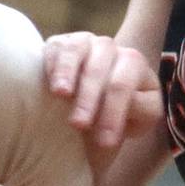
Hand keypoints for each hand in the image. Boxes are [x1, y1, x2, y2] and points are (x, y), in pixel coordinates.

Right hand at [44, 32, 161, 149]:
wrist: (94, 107)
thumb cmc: (116, 116)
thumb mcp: (134, 119)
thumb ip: (133, 115)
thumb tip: (121, 113)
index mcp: (135, 67)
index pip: (124, 87)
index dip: (114, 113)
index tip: (104, 143)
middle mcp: (112, 49)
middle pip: (100, 69)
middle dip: (90, 98)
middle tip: (79, 124)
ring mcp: (87, 43)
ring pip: (78, 50)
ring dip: (68, 72)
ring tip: (60, 94)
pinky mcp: (62, 43)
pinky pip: (56, 47)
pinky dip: (53, 64)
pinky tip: (49, 84)